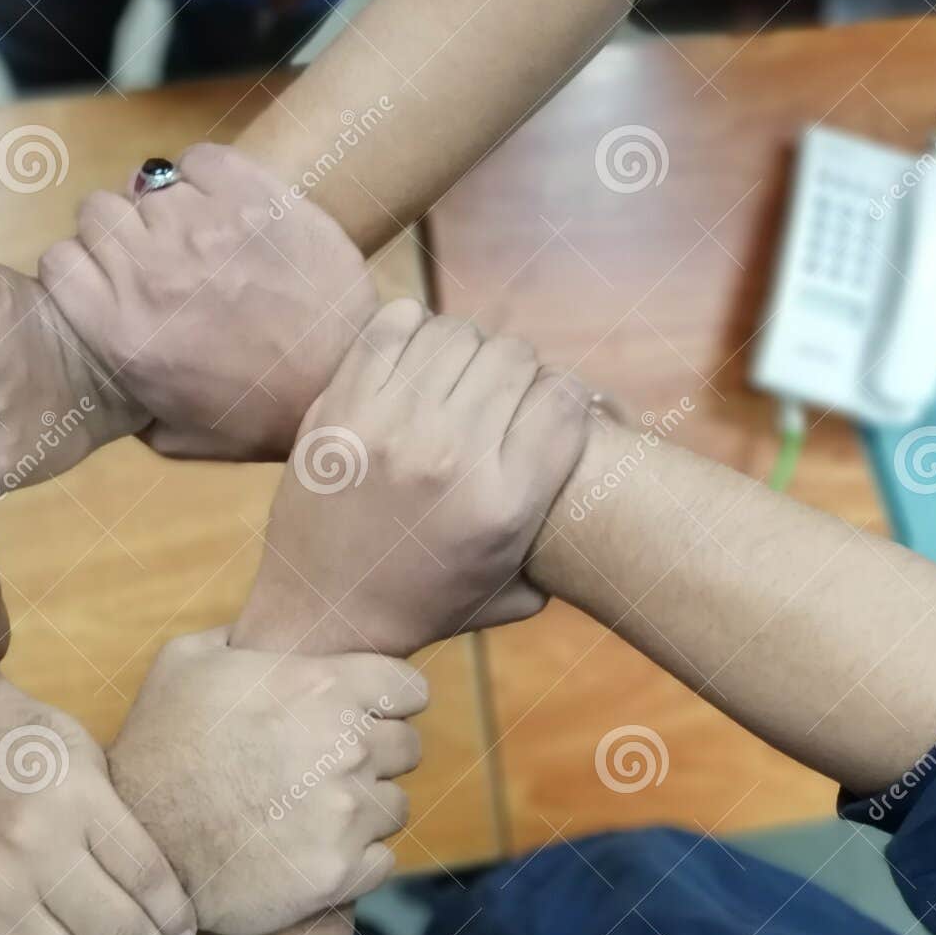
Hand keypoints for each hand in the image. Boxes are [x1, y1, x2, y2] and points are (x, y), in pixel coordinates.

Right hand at [40, 143, 377, 461]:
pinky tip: (229, 211)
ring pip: (147, 185)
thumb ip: (124, 403)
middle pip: (95, 214)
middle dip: (118, 234)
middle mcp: (148, 271)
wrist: (345, 375)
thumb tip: (100, 378)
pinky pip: (198, 159)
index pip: (57, 262)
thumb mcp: (174, 435)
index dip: (80, 269)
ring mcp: (198, 224)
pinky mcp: (247, 191)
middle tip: (158, 259)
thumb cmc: (259, 417)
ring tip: (204, 241)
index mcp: (119, 331)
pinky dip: (208, 177)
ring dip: (168, 208)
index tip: (107, 281)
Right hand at [108, 628, 426, 934]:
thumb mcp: (183, 665)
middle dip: (374, 754)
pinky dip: (353, 859)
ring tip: (311, 812)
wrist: (137, 846)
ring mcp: (346, 814)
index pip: (410, 690)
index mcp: (322, 688)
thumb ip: (242, 636)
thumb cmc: (159, 746)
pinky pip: (380, 861)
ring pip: (394, 806)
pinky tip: (308, 850)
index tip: (362, 715)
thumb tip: (265, 629)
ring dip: (364, 808)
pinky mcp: (339, 873)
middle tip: (326, 768)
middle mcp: (346, 748)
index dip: (386, 701)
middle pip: (407, 747)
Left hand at [235, 300, 594, 657]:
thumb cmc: (427, 601)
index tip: (545, 411)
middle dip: (516, 374)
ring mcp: (390, 426)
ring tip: (453, 383)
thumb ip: (565, 520)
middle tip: (495, 399)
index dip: (563, 397)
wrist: (324, 610)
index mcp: (505, 502)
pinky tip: (412, 366)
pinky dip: (412, 332)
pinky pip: (395, 325)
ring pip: (458, 333)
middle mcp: (451, 456)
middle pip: (514, 358)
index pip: (565, 398)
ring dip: (464, 352)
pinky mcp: (340, 407)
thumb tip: (611, 434)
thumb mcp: (517, 587)